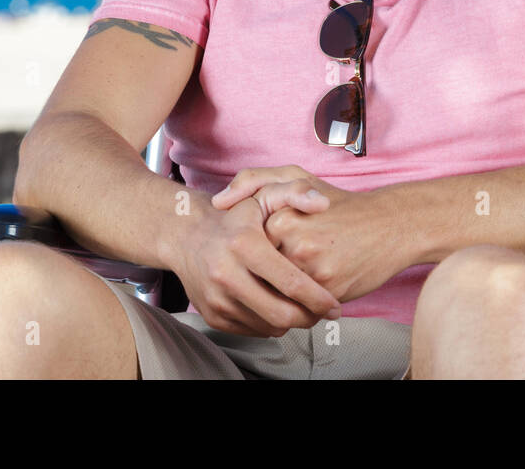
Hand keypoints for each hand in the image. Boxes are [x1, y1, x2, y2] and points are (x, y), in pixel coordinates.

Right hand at [169, 193, 341, 337]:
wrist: (189, 237)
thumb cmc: (238, 217)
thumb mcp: (264, 195)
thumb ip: (296, 192)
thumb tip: (323, 203)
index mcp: (244, 244)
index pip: (291, 282)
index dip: (318, 298)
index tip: (335, 306)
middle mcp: (226, 274)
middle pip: (281, 313)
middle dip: (309, 317)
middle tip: (324, 312)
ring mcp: (217, 299)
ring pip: (269, 326)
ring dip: (292, 322)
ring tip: (304, 308)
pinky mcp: (213, 316)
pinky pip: (253, 331)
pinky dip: (271, 324)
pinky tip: (279, 306)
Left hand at [213, 166, 408, 303]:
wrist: (393, 224)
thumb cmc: (342, 204)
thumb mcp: (298, 178)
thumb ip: (254, 181)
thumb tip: (218, 202)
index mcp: (279, 216)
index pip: (250, 251)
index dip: (262, 255)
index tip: (280, 250)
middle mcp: (291, 240)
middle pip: (262, 274)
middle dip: (271, 279)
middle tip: (297, 268)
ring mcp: (310, 266)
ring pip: (278, 295)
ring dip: (285, 298)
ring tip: (307, 282)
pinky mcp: (328, 287)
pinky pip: (301, 308)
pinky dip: (306, 307)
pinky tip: (321, 292)